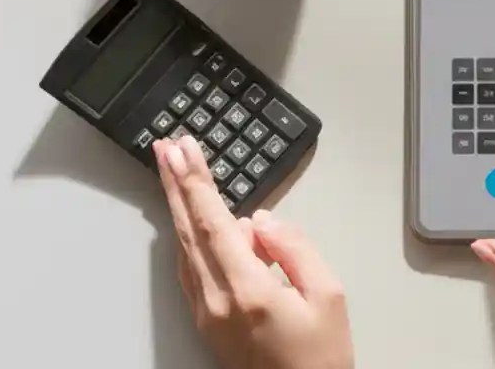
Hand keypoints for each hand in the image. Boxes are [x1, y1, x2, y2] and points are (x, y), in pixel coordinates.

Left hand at [153, 136, 353, 368]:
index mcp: (250, 290)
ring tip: (173, 173)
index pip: (214, 224)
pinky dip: (188, 236)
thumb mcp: (329, 295)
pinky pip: (191, 269)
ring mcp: (207, 313)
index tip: (184, 151)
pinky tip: (189, 221)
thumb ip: (295, 249)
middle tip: (165, 147)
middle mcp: (218, 301)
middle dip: (175, 184)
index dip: (196, 183)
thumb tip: (262, 220)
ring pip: (185, 249)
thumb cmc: (322, 355)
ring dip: (178, 206)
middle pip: (189, 231)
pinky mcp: (208, 322)